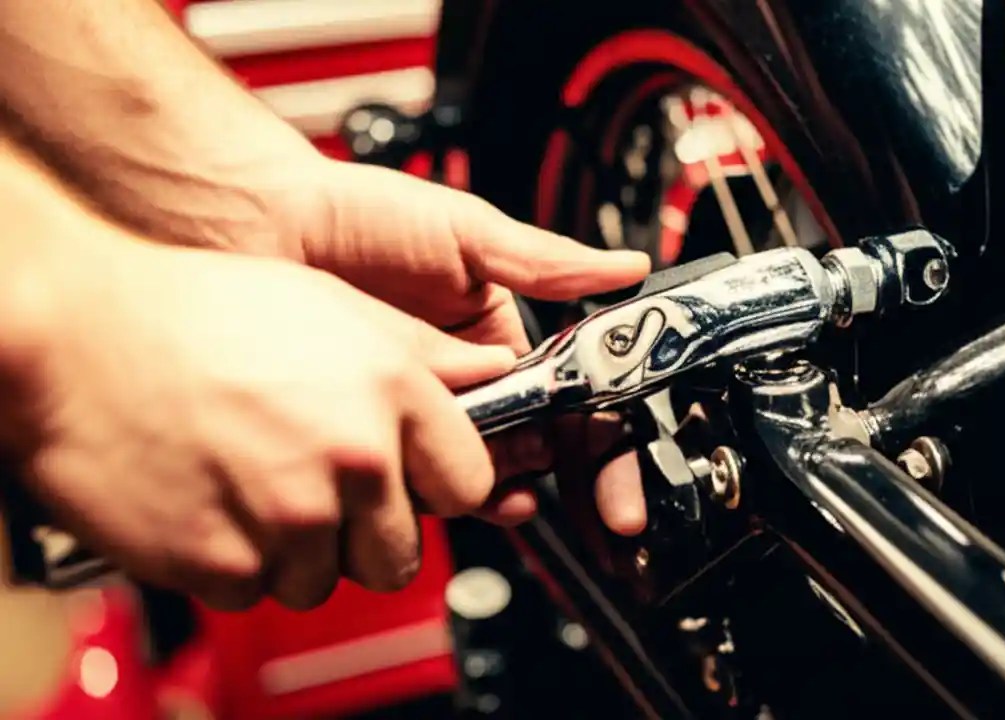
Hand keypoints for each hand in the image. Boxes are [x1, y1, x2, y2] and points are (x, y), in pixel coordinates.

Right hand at [4, 230, 519, 609]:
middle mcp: (352, 458)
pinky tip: (214, 501)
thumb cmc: (197, 313)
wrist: (77, 336)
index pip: (471, 483)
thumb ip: (423, 353)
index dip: (442, 486)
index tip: (419, 483)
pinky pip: (259, 590)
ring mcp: (290, 516)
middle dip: (370, 533)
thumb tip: (490, 372)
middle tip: (322, 491)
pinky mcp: (225, 563)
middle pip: (404, 552)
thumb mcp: (333, 306)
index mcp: (391, 392)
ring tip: (254, 484)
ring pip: (329, 579)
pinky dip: (239, 562)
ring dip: (300, 551)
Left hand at [101, 147, 653, 531]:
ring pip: (473, 470)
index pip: (568, 400)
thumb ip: (545, 262)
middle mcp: (464, 382)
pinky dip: (436, 495)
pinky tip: (448, 496)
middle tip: (555, 491)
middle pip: (530, 447)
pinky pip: (412, 478)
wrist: (253, 222)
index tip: (615, 488)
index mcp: (498, 338)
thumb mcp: (464, 232)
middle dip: (552, 477)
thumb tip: (627, 269)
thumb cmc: (352, 214)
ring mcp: (415, 413)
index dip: (600, 445)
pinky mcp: (367, 434)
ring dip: (494, 489)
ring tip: (505, 491)